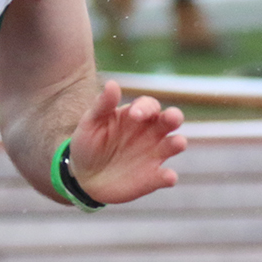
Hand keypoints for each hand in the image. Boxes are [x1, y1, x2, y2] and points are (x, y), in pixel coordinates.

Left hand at [66, 80, 186, 203]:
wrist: (83, 178)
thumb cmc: (88, 144)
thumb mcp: (91, 123)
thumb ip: (103, 104)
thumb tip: (112, 83)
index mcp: (136, 115)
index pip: (149, 105)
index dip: (145, 108)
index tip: (134, 115)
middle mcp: (150, 132)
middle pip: (171, 119)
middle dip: (174, 117)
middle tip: (171, 118)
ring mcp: (154, 154)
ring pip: (175, 144)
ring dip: (178, 143)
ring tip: (177, 143)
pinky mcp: (154, 177)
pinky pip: (167, 176)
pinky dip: (169, 176)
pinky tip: (167, 177)